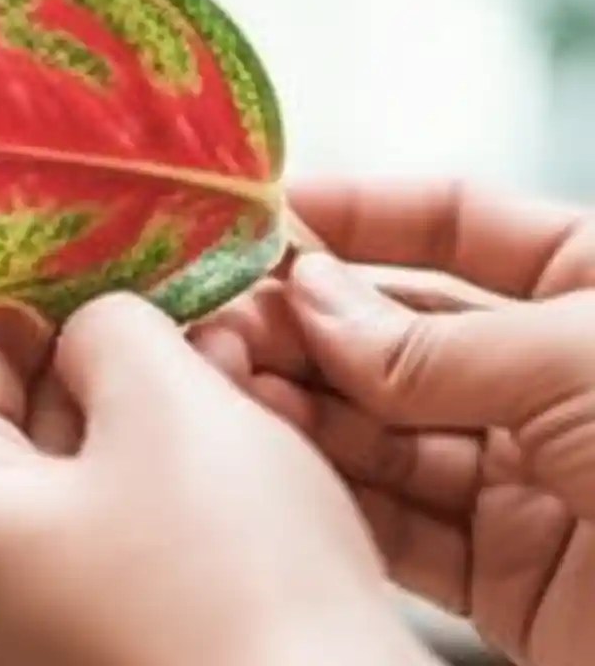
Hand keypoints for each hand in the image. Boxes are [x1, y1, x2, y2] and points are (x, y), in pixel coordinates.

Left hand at [0, 296, 439, 665]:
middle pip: (23, 411)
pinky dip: (179, 476)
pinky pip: (130, 525)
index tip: (103, 265)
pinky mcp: (113, 633)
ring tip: (236, 371)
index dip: (33, 298)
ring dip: (158, 410)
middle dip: (110, 354)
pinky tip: (247, 444)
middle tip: (192, 311)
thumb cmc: (231, 594)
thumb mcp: (168, 408)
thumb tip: (100, 322)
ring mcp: (41, 610)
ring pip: (87, 466)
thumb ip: (114, 330)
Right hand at [195, 182, 594, 665]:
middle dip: (310, 320)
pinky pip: (400, 516)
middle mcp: (556, 379)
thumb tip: (314, 299)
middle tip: (223, 318)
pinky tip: (273, 452)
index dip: (365, 213)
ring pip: (384, 425)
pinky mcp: (509, 570)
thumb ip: (435, 343)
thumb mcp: (585, 363)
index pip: (462, 224)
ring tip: (226, 380)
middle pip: (402, 329)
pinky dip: (333, 488)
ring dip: (303, 403)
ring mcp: (528, 475)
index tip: (271, 216)